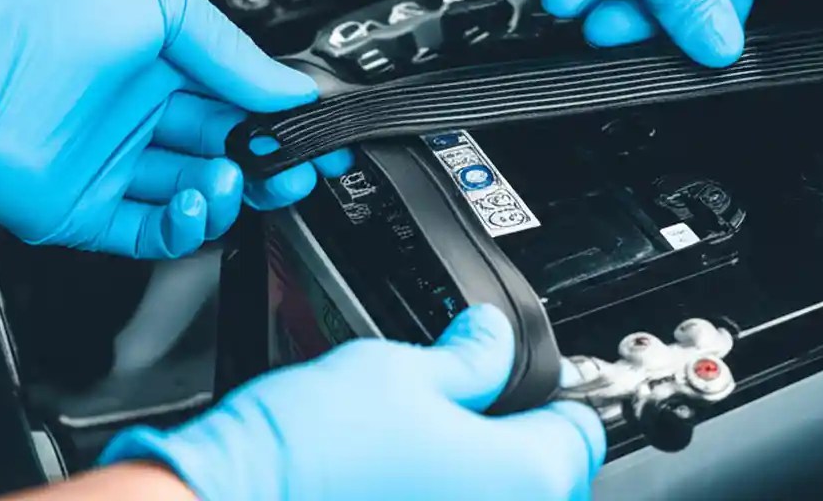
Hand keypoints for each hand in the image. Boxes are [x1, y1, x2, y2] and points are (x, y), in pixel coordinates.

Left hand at [0, 0, 349, 258]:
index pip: (238, 101)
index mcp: (161, 66)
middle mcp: (140, 119)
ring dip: (229, 194)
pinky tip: (197, 199)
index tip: (317, 131)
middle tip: (299, 168)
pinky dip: (187, 227)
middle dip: (270, 164)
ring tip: (235, 175)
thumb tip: (289, 87)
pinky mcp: (87, 213)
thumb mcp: (159, 2)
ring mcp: (114, 168)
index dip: (280, 120)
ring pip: (197, 198)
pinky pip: (153, 234)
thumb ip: (230, 52)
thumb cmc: (41, 15)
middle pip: (226, 153)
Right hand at [99, 304, 605, 500]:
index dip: (553, 393)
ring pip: (499, 500)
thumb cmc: (314, 445)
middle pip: (547, 476)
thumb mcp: (399, 366)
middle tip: (456, 408)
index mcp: (527, 475)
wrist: (239, 499)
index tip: (521, 381)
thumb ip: (468, 355)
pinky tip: (395, 483)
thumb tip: (492, 338)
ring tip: (415, 446)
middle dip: (510, 438)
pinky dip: (438, 499)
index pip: (583, 429)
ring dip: (474, 475)